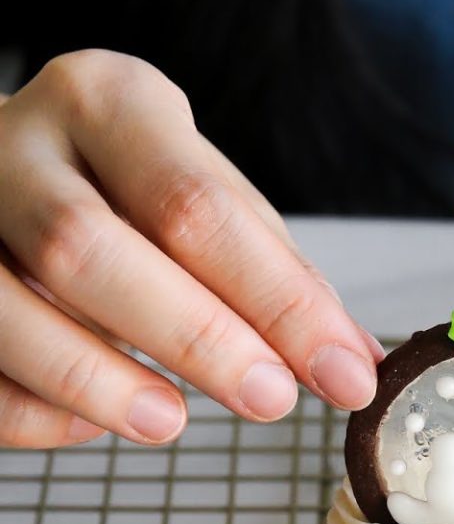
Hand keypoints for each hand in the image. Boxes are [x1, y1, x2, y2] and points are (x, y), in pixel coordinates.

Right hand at [0, 50, 381, 448]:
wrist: (5, 163)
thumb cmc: (120, 184)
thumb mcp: (202, 192)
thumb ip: (271, 270)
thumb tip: (350, 358)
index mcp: (106, 101)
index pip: (195, 206)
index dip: (277, 301)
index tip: (344, 371)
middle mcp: (17, 144)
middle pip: (90, 248)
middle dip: (193, 336)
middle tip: (269, 398)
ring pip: (8, 308)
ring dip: (94, 380)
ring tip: (170, 421)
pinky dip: (37, 409)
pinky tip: (92, 421)